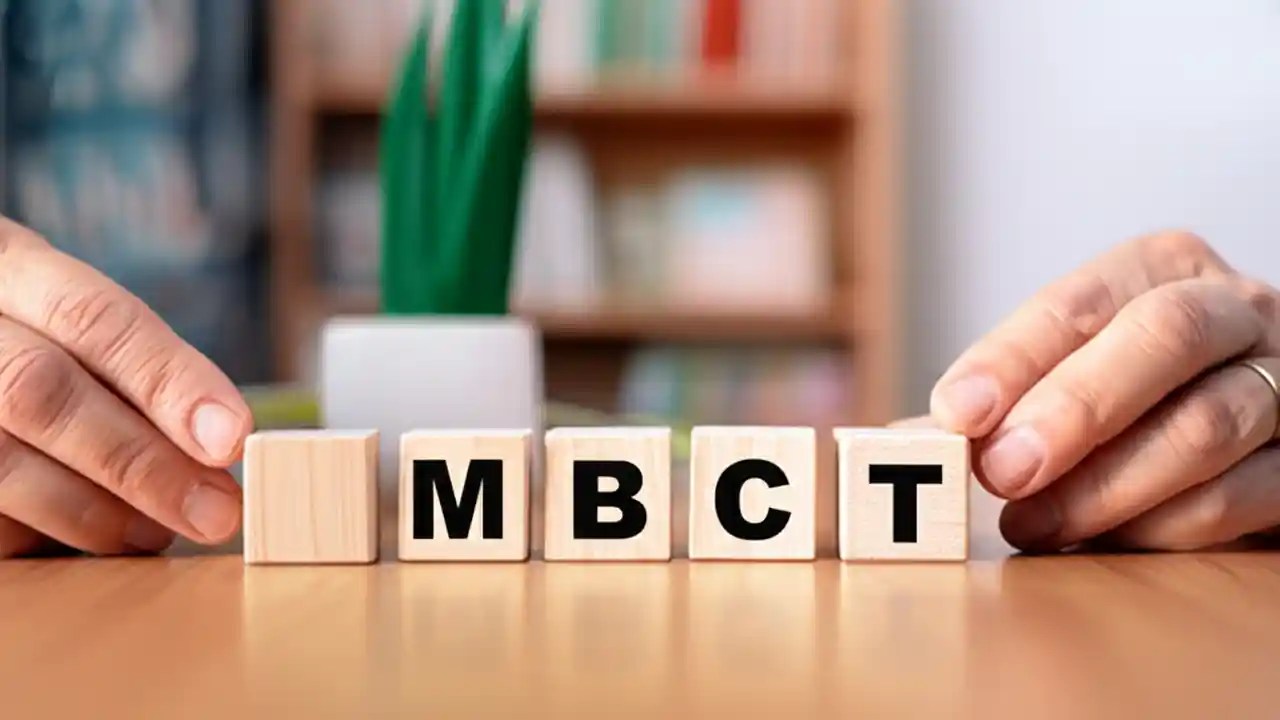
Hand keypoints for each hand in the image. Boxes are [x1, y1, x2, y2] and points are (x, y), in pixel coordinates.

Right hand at [0, 218, 251, 556]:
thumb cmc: (33, 337)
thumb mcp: (68, 319)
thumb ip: (133, 369)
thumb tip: (220, 445)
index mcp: (8, 263)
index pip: (94, 319)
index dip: (169, 382)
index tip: (233, 438)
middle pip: (40, 393)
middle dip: (140, 463)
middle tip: (215, 513)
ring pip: (0, 461)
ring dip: (93, 513)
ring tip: (156, 532)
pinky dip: (39, 535)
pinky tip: (86, 541)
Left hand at [931, 231, 1279, 551]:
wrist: (1256, 426)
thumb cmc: (1139, 392)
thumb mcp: (1073, 367)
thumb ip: (1000, 397)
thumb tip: (903, 438)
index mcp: (1162, 268)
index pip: (1080, 300)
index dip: (1013, 357)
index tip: (955, 413)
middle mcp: (1237, 309)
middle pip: (1164, 336)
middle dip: (1073, 409)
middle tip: (1002, 472)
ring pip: (1206, 424)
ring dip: (1106, 486)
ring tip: (1032, 524)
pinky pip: (1240, 497)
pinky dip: (1160, 527)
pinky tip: (1105, 539)